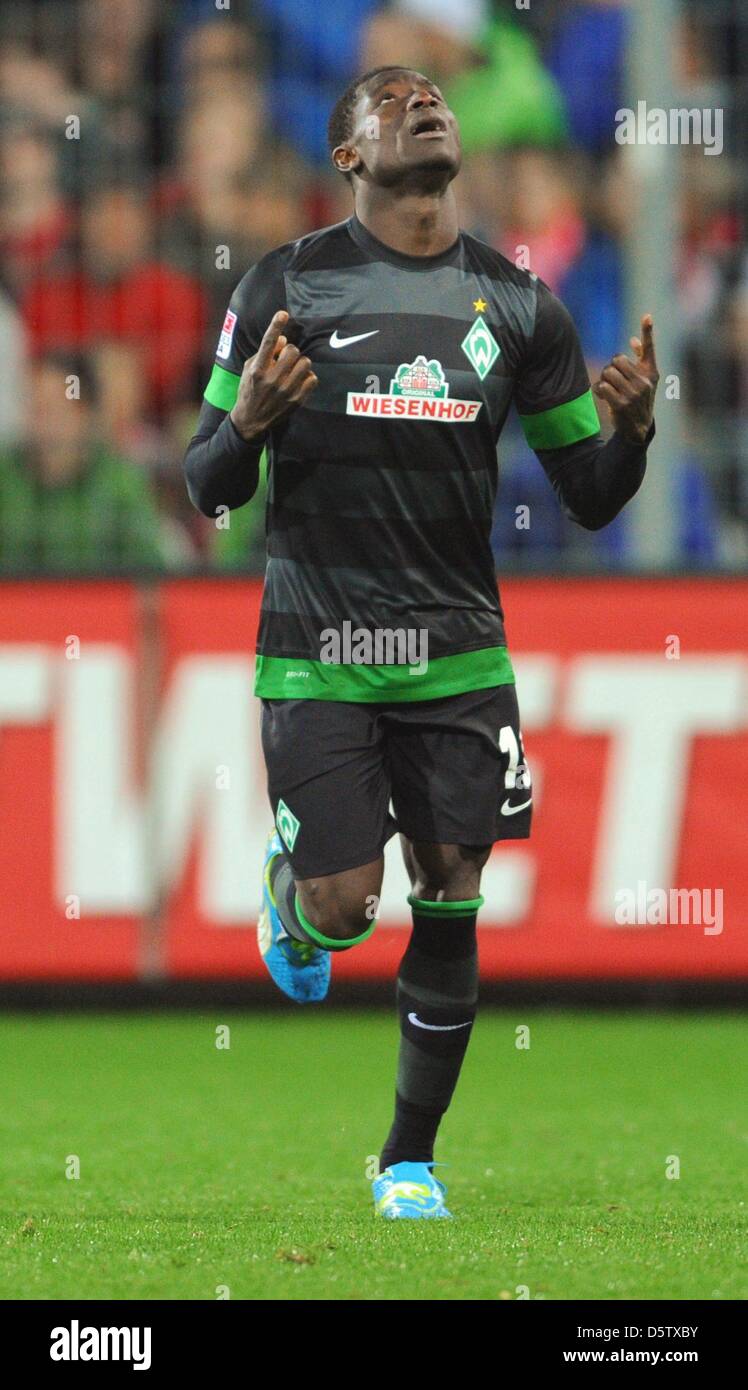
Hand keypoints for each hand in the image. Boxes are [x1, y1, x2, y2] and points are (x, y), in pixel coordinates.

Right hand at [230, 310, 317, 441]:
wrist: (251, 420)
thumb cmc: (249, 389)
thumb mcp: (249, 369)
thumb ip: (266, 353)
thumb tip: (284, 339)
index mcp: (257, 369)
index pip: (268, 342)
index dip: (275, 326)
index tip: (283, 314)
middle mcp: (272, 379)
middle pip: (293, 351)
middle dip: (291, 351)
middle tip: (286, 358)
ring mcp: (285, 391)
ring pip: (305, 363)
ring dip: (301, 363)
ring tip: (293, 369)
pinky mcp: (296, 400)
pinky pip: (313, 379)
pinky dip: (308, 377)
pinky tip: (299, 380)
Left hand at [592, 314, 658, 444]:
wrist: (637, 429)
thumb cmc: (638, 400)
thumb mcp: (644, 381)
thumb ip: (640, 360)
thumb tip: (633, 340)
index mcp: (651, 373)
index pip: (649, 349)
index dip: (648, 332)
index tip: (647, 315)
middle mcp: (644, 381)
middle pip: (617, 360)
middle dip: (611, 368)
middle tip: (613, 379)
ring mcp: (633, 393)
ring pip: (608, 372)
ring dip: (604, 379)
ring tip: (608, 388)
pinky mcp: (621, 404)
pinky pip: (602, 386)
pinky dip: (598, 390)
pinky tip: (603, 396)